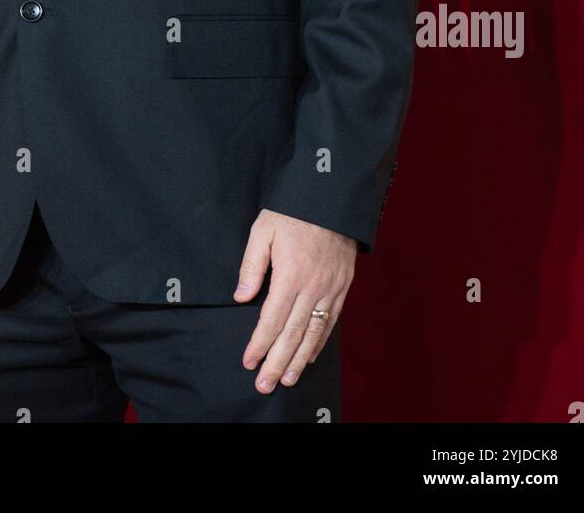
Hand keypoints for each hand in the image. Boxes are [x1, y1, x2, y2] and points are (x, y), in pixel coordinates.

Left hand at [234, 209, 355, 393]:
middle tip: (265, 385)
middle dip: (277, 363)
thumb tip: (241, 297)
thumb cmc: (293, 211)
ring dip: (299, 360)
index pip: (272, 319)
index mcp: (291, 274)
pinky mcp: (342, 286)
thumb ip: (251, 265)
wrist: (331, 197)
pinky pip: (331, 322)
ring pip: (314, 333)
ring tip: (287, 379)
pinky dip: (320, 343)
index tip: (249, 362)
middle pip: (293, 334)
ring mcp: (330, 289)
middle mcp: (313, 287)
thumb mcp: (263, 229)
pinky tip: (310, 356)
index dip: (260, 344)